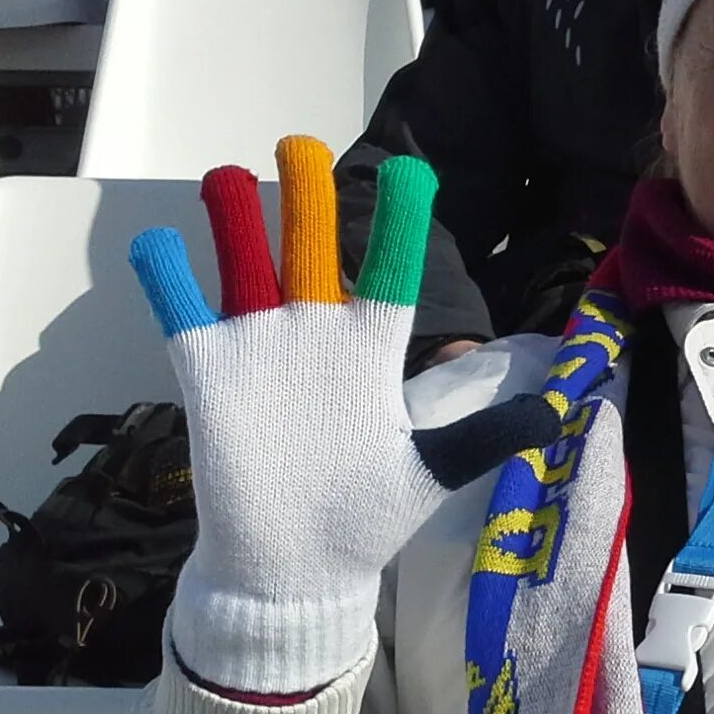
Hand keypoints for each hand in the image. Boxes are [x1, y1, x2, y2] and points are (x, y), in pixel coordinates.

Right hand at [129, 139, 561, 692]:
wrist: (297, 566)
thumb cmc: (367, 516)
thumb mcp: (434, 472)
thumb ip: (487, 436)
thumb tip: (557, 414)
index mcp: (370, 351)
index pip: (389, 274)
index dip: (398, 226)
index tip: (411, 175)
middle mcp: (314, 336)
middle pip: (310, 250)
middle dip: (307, 198)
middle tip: (302, 146)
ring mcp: (258, 351)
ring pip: (244, 267)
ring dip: (233, 222)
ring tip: (226, 176)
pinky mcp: (209, 377)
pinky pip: (183, 316)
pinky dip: (167, 280)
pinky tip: (155, 244)